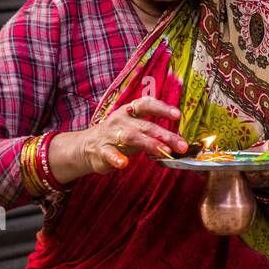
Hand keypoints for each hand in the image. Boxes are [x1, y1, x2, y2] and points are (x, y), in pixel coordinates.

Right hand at [48, 96, 186, 182]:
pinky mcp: (101, 150)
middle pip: (146, 125)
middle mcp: (121, 119)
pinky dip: (116, 158)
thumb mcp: (135, 127)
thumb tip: (177, 141)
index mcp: (130, 111)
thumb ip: (153, 131)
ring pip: (131, 137)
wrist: (88, 146)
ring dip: (148, 144)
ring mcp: (110, 134)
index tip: (177, 115)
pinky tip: (124, 163)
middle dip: (165, 135)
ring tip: (163, 151)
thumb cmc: (118, 135)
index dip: (162, 108)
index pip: (147, 104)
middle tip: (181, 145)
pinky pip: (108, 153)